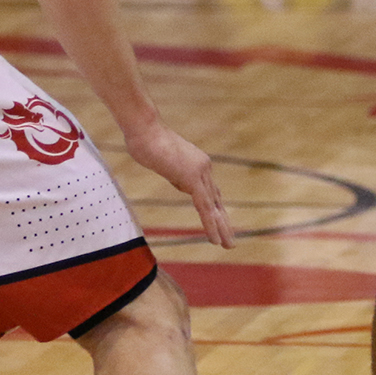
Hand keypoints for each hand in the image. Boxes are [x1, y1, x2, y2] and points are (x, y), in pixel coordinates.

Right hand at [125, 120, 233, 248]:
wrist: (144, 128)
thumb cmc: (145, 139)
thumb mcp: (163, 160)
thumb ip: (174, 171)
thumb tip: (178, 180)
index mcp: (198, 163)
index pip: (210, 191)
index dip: (215, 208)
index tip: (221, 221)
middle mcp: (204, 167)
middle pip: (216, 199)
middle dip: (223, 221)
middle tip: (231, 240)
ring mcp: (201, 172)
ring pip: (214, 206)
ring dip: (222, 228)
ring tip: (228, 246)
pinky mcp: (192, 177)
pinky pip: (204, 207)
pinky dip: (211, 225)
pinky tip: (215, 239)